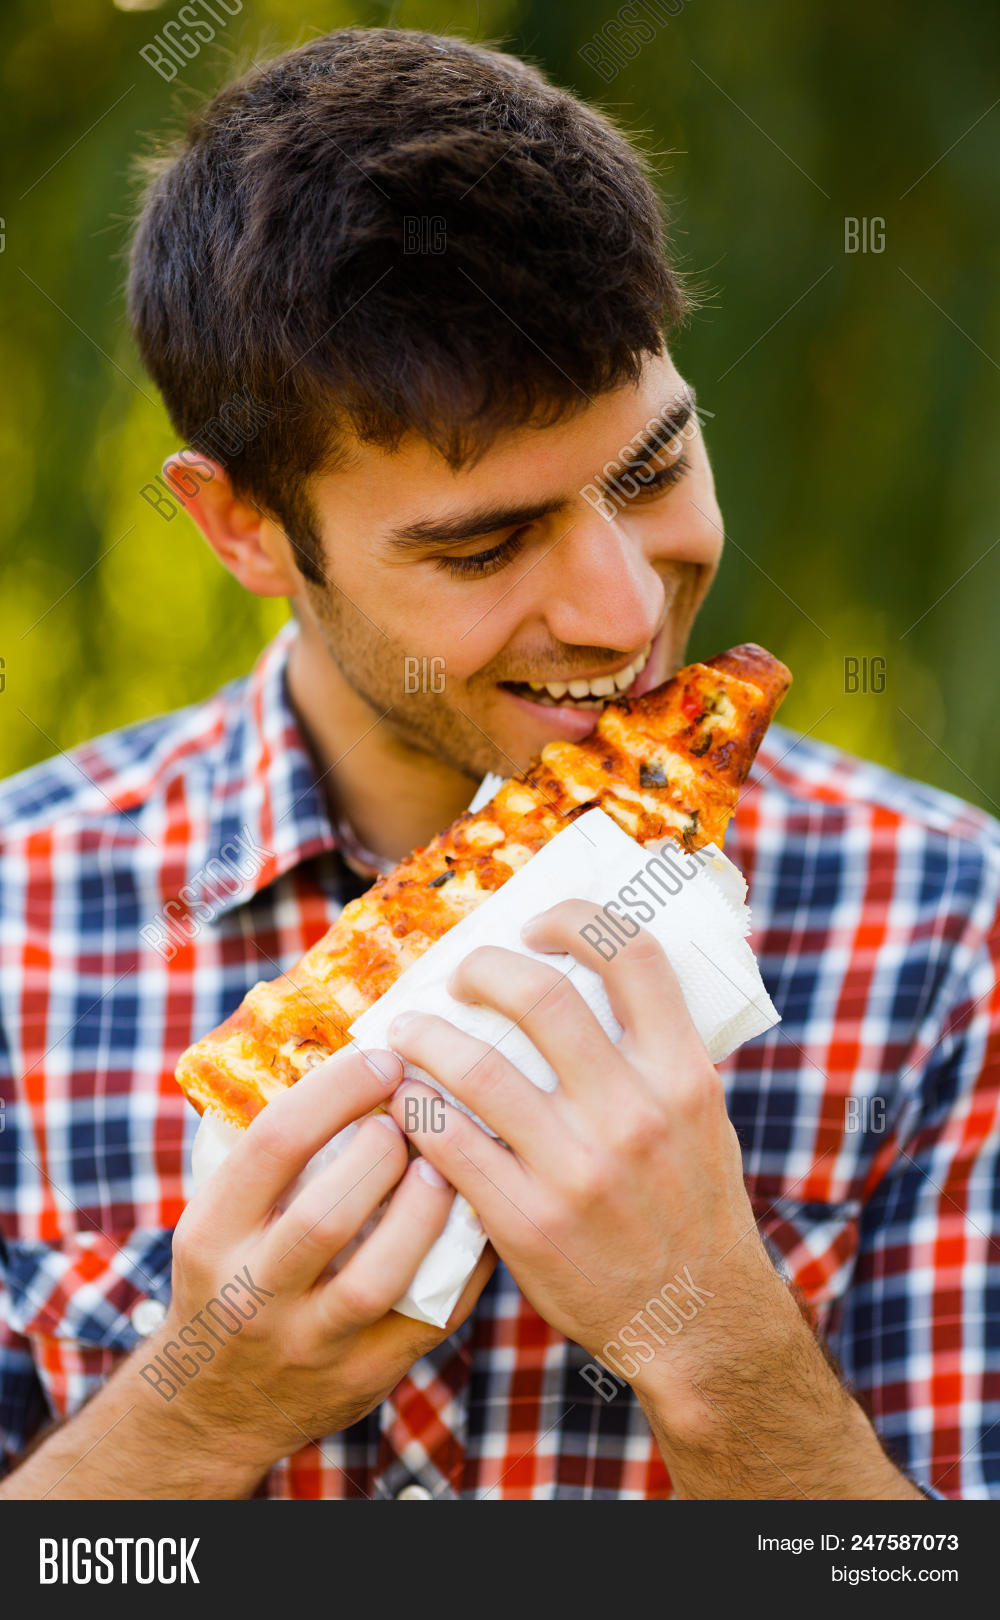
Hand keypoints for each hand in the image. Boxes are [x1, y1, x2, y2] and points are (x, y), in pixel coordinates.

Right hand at [155, 1043, 493, 1472]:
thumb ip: (264, 1150)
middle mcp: (251, 1293)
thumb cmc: (229, 1275)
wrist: (211, 1408)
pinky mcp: (363, 1376)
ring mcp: (308, 1343)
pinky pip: (428, 1316)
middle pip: (325, 1213)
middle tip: (422, 1107)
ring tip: (447, 1164)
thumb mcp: (216, 1216)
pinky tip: (481, 1216)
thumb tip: (324, 1034)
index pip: (273, 1146)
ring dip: (424, 1210)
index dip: (337, 1091)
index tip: (383, 1057)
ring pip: (378, 1275)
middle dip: (385, 1149)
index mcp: (209, 1235)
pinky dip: (465, 1263)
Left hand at [384, 900, 790, 1414]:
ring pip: (475, 1066)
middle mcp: (634, 1112)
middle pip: (540, 994)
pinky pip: (448, 1142)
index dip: (575, 919)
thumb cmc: (691, 1207)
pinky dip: (416, 1111)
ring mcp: (578, 1168)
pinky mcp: (527, 1220)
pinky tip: (404, 1101)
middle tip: (460, 976)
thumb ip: (654, 1052)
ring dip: (425, 1037)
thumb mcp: (700, 1119)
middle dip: (482, 968)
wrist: (696, 1322)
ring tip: (406, 1032)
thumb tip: (588, 977)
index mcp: (682, 1074)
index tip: (537, 924)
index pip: (632, 955)